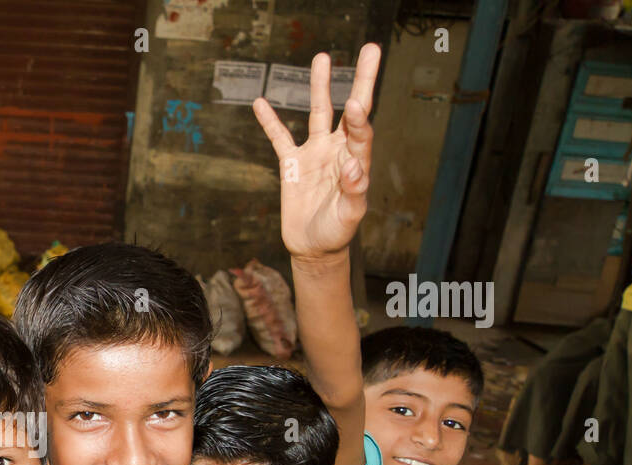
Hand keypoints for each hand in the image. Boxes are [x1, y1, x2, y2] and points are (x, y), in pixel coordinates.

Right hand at [252, 43, 379, 262]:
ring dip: (319, 86)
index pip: (361, 132)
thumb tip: (354, 168)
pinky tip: (260, 103)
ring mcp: (315, 154)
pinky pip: (279, 138)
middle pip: (350, 109)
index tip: (356, 103)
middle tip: (371, 50)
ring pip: (318, 113)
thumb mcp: (349, 216)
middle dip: (361, 80)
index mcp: (356, 161)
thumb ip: (354, 192)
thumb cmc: (337, 232)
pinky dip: (270, 122)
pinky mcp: (292, 163)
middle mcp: (338, 150)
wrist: (313, 246)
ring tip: (321, 57)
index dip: (360, 118)